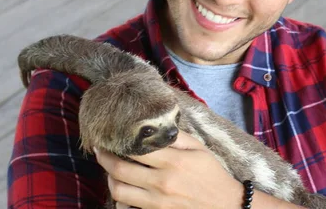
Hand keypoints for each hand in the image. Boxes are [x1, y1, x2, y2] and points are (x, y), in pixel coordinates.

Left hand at [94, 130, 244, 208]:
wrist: (225, 206)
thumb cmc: (212, 175)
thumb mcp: (199, 149)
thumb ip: (177, 136)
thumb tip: (157, 124)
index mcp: (173, 161)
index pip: (136, 149)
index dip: (117, 142)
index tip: (109, 137)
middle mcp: (162, 182)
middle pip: (120, 170)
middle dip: (105, 159)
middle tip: (100, 151)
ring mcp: (157, 202)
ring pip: (119, 191)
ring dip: (110, 179)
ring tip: (110, 171)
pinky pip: (127, 208)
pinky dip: (120, 199)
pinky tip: (123, 190)